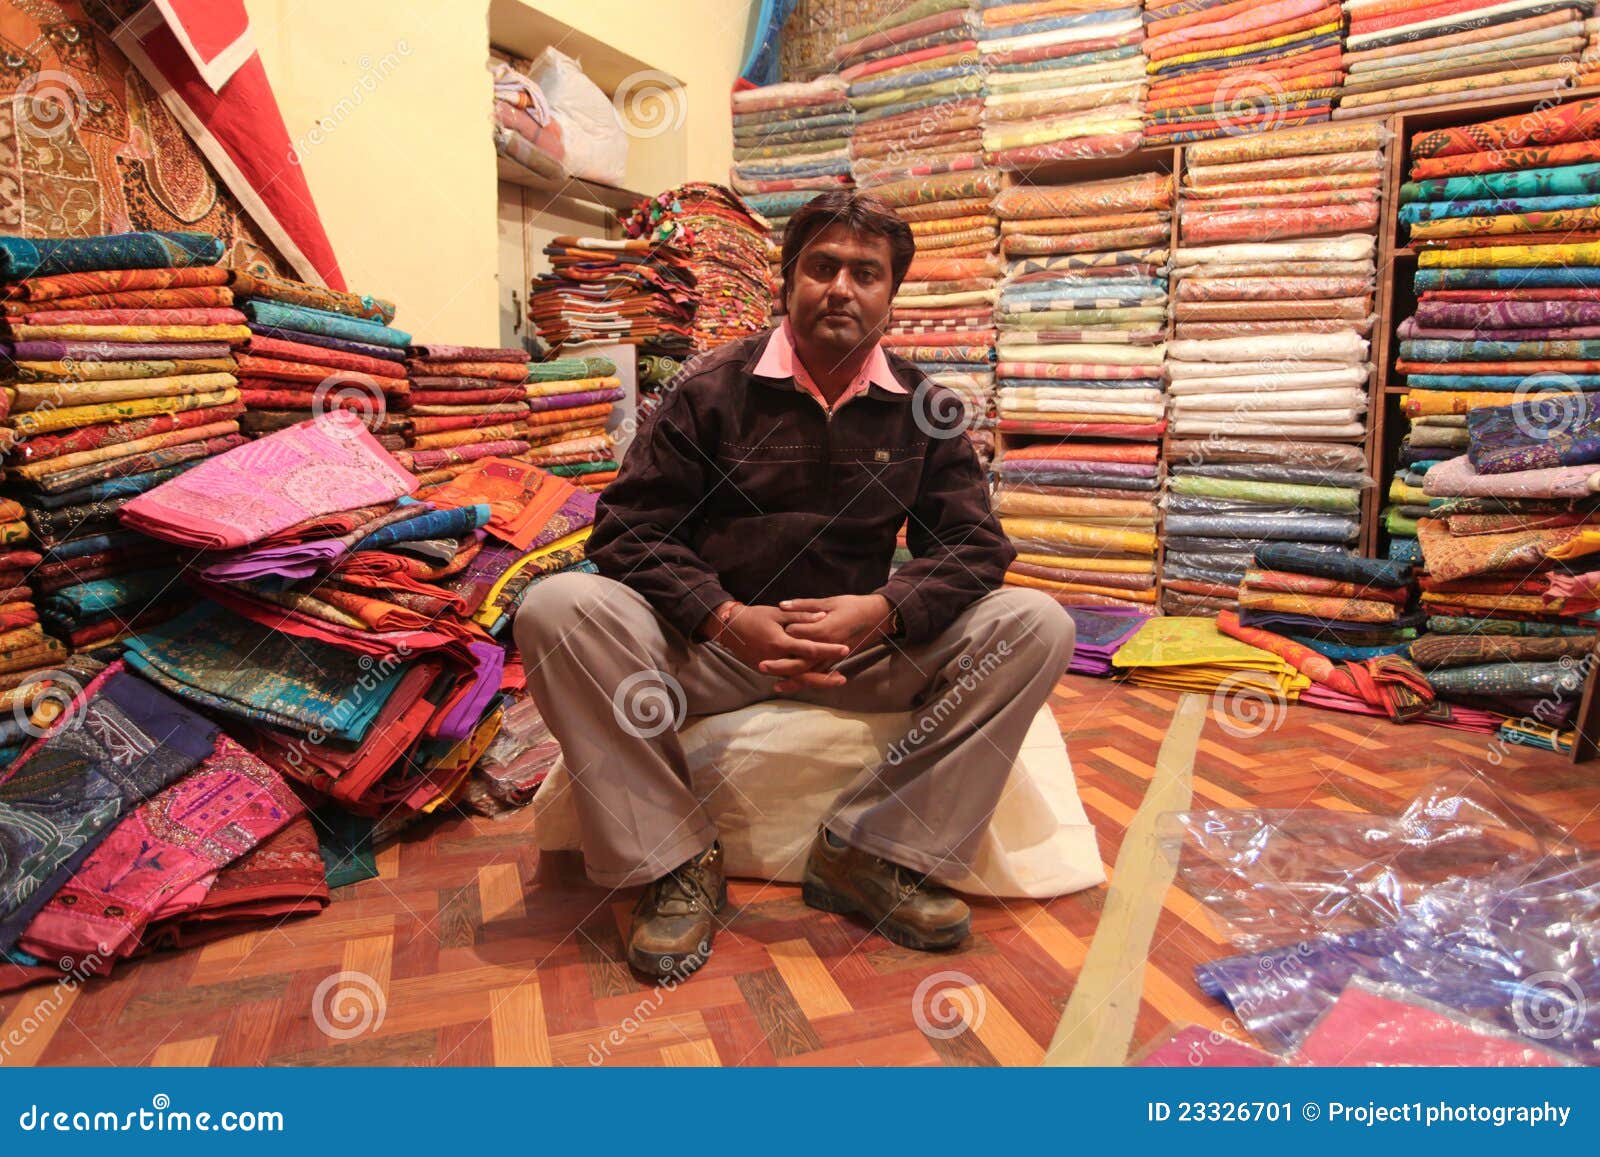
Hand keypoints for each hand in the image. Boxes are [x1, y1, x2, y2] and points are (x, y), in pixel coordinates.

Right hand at [700, 601, 851, 690]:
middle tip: (843, 678)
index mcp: (780, 642)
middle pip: (805, 672)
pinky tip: (818, 680)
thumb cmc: (755, 617)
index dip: (828, 649)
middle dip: (825, 676)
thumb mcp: (778, 613)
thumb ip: (801, 616)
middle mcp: (776, 659)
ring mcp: (772, 667)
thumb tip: (823, 616)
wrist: (730, 629)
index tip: (844, 648)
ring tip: (835, 681)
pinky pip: (789, 678)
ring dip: (817, 681)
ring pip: (798, 679)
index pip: (809, 649)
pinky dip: (804, 680)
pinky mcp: (768, 670)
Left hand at [776, 595, 895, 689]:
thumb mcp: (829, 601)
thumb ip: (805, 606)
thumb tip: (783, 605)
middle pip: (800, 659)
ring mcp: (832, 656)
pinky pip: (818, 674)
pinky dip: (804, 681)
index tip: (768, 630)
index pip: (798, 634)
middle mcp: (827, 647)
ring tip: (773, 682)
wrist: (877, 617)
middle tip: (761, 664)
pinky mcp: (834, 661)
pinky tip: (790, 685)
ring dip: (791, 678)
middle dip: (780, 664)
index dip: (783, 632)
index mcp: (825, 629)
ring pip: (809, 672)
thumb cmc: (852, 606)